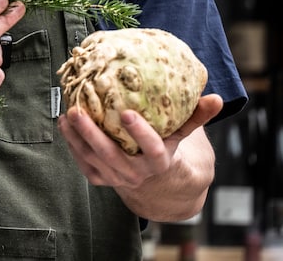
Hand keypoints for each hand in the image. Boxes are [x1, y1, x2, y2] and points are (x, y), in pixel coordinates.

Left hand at [58, 94, 223, 189]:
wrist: (157, 183)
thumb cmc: (169, 147)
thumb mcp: (184, 135)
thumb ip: (197, 116)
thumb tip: (217, 99)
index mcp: (160, 161)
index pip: (151, 148)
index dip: (140, 133)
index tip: (127, 113)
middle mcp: (137, 173)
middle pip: (112, 155)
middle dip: (93, 134)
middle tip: (78, 110)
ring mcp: (117, 178)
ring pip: (93, 160)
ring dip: (77, 138)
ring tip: (67, 115)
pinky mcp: (103, 179)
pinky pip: (85, 165)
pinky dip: (73, 147)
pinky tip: (64, 125)